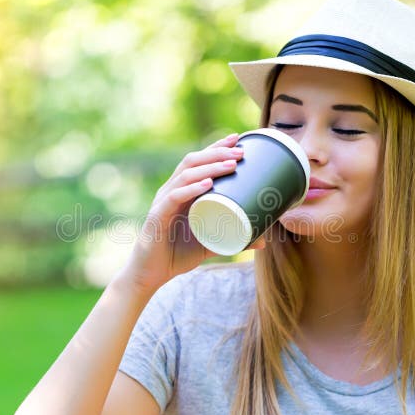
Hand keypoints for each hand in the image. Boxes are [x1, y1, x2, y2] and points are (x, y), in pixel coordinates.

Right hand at [117, 132, 265, 293]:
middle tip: (241, 150)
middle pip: (193, 161)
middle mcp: (171, 191)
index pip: (199, 161)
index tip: (238, 138)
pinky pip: (174, 197)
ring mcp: (163, 202)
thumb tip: (264, 240)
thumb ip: (235, 240)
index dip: (216, 147)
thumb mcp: (212, 245)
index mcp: (181, 192)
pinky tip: (207, 184)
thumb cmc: (177, 255)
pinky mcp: (157, 216)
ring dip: (210, 167)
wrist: (150, 275)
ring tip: (231, 165)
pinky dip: (192, 188)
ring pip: (185, 175)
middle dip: (217, 152)